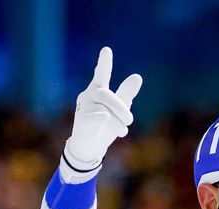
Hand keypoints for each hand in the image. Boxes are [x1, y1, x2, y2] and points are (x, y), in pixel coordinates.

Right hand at [63, 47, 142, 170]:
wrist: (90, 148)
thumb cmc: (104, 126)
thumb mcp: (119, 110)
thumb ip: (126, 94)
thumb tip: (137, 76)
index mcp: (98, 92)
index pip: (101, 75)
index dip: (104, 63)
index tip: (106, 49)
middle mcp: (88, 97)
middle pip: (105, 94)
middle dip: (121, 107)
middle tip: (131, 120)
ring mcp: (82, 109)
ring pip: (102, 108)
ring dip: (117, 120)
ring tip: (123, 131)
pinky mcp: (81, 123)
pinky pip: (91, 117)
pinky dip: (100, 118)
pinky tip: (105, 118)